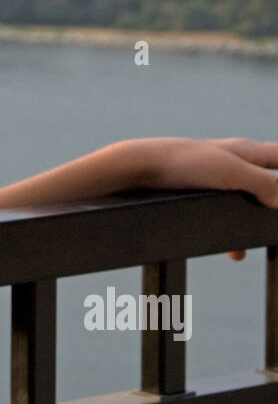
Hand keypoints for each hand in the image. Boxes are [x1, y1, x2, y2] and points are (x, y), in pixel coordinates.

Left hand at [142, 136, 277, 260]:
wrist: (138, 168)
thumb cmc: (184, 163)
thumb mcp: (231, 172)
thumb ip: (263, 183)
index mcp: (247, 151)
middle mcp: (234, 161)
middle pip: (268, 181)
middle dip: (273, 203)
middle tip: (270, 224)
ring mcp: (216, 176)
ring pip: (247, 201)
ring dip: (254, 223)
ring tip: (253, 248)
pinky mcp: (198, 191)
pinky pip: (225, 213)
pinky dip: (234, 233)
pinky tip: (235, 252)